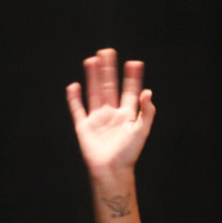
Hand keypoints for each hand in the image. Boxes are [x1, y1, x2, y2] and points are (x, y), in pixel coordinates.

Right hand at [66, 48, 156, 178]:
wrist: (111, 171)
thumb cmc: (128, 154)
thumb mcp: (142, 131)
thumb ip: (146, 112)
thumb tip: (148, 92)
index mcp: (127, 115)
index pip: (130, 91)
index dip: (132, 78)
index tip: (135, 63)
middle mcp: (112, 114)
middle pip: (109, 87)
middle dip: (109, 70)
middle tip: (108, 51)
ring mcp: (97, 119)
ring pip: (94, 93)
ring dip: (93, 77)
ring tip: (92, 60)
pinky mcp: (84, 127)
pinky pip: (78, 109)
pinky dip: (74, 98)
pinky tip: (74, 85)